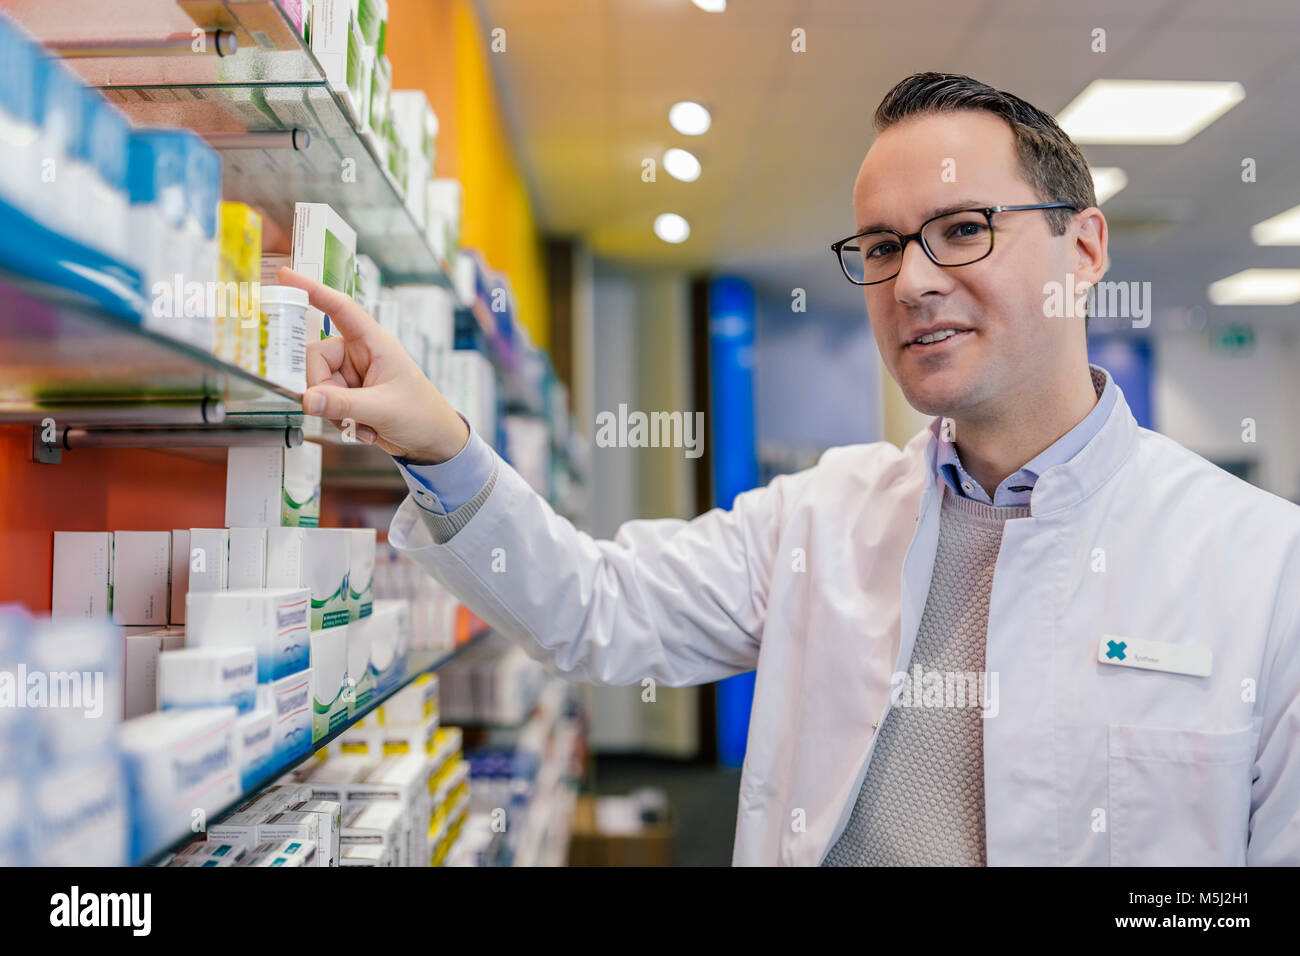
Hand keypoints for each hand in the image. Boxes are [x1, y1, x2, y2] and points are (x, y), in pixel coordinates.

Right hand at [275, 266, 469, 463]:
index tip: (286, 276)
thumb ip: (343, 404)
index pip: (340, 308)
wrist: (434, 443)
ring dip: (335, 411)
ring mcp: (351, 376)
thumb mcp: (383, 408)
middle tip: (348, 410)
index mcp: (374, 342)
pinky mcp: (348, 396)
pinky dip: (340, 421)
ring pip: (317, 386)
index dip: (313, 290)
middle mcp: (359, 355)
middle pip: (315, 359)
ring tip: (365, 422)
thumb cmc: (423, 415)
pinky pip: (325, 404)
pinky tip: (365, 428)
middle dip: (324, 390)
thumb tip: (307, 399)